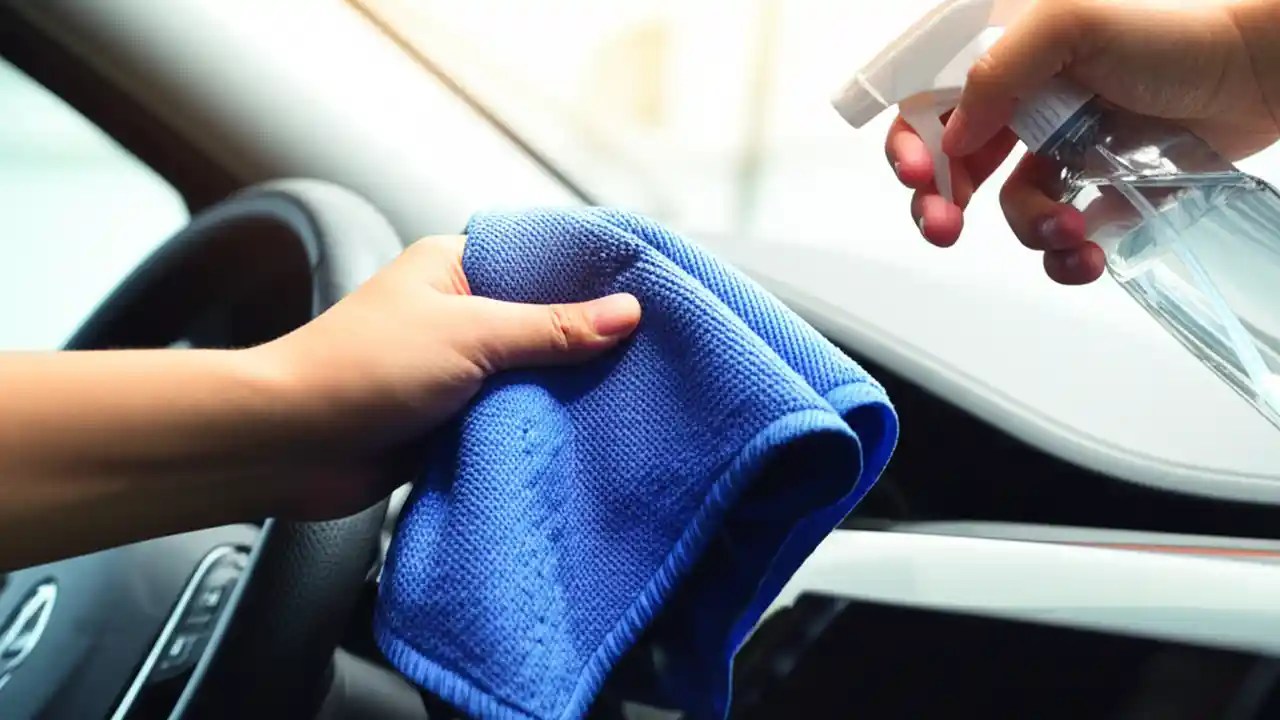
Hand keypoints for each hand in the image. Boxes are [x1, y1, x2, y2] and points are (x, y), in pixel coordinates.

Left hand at [252, 235, 641, 518]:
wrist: (288, 447)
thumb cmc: (360, 368)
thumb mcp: (470, 335)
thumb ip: (551, 327)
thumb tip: (628, 313)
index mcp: (457, 266)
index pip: (544, 258)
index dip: (597, 274)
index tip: (655, 292)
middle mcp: (461, 313)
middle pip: (546, 320)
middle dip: (591, 339)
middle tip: (658, 353)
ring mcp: (460, 369)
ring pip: (534, 374)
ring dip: (568, 389)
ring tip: (637, 396)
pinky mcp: (456, 420)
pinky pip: (515, 417)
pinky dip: (543, 425)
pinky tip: (589, 433)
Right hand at [885, 0, 1279, 283]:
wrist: (1265, 67)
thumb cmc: (1177, 30)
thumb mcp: (1070, 23)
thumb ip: (998, 72)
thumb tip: (954, 134)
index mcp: (1007, 57)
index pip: (930, 102)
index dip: (910, 142)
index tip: (919, 175)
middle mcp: (1027, 101)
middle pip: (954, 162)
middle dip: (942, 203)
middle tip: (946, 229)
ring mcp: (1063, 145)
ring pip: (1011, 206)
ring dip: (1028, 231)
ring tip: (1068, 233)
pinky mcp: (1101, 184)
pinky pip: (1063, 231)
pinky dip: (1067, 253)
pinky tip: (1088, 251)